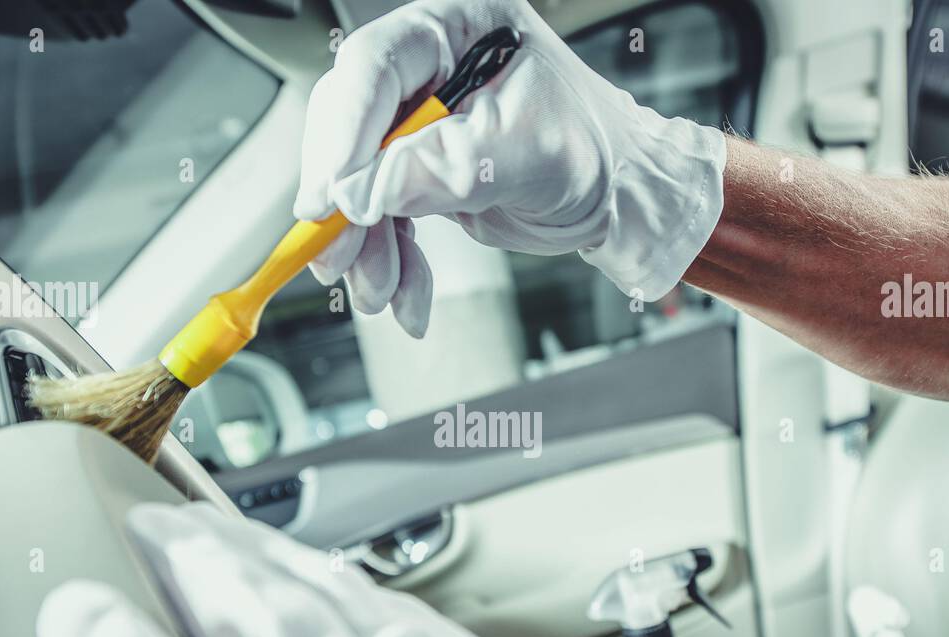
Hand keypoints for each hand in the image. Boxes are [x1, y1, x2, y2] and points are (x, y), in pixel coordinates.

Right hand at [295, 0, 725, 335]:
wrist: (620, 194)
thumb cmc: (594, 150)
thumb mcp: (524, 153)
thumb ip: (443, 168)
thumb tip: (362, 193)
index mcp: (455, 29)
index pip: (373, 67)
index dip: (341, 134)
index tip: (328, 197)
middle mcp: (428, 71)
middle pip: (352, 128)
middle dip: (346, 204)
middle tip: (337, 256)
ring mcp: (420, 125)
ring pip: (360, 183)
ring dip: (366, 247)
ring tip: (382, 291)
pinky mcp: (421, 173)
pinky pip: (386, 217)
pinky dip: (392, 261)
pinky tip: (406, 295)